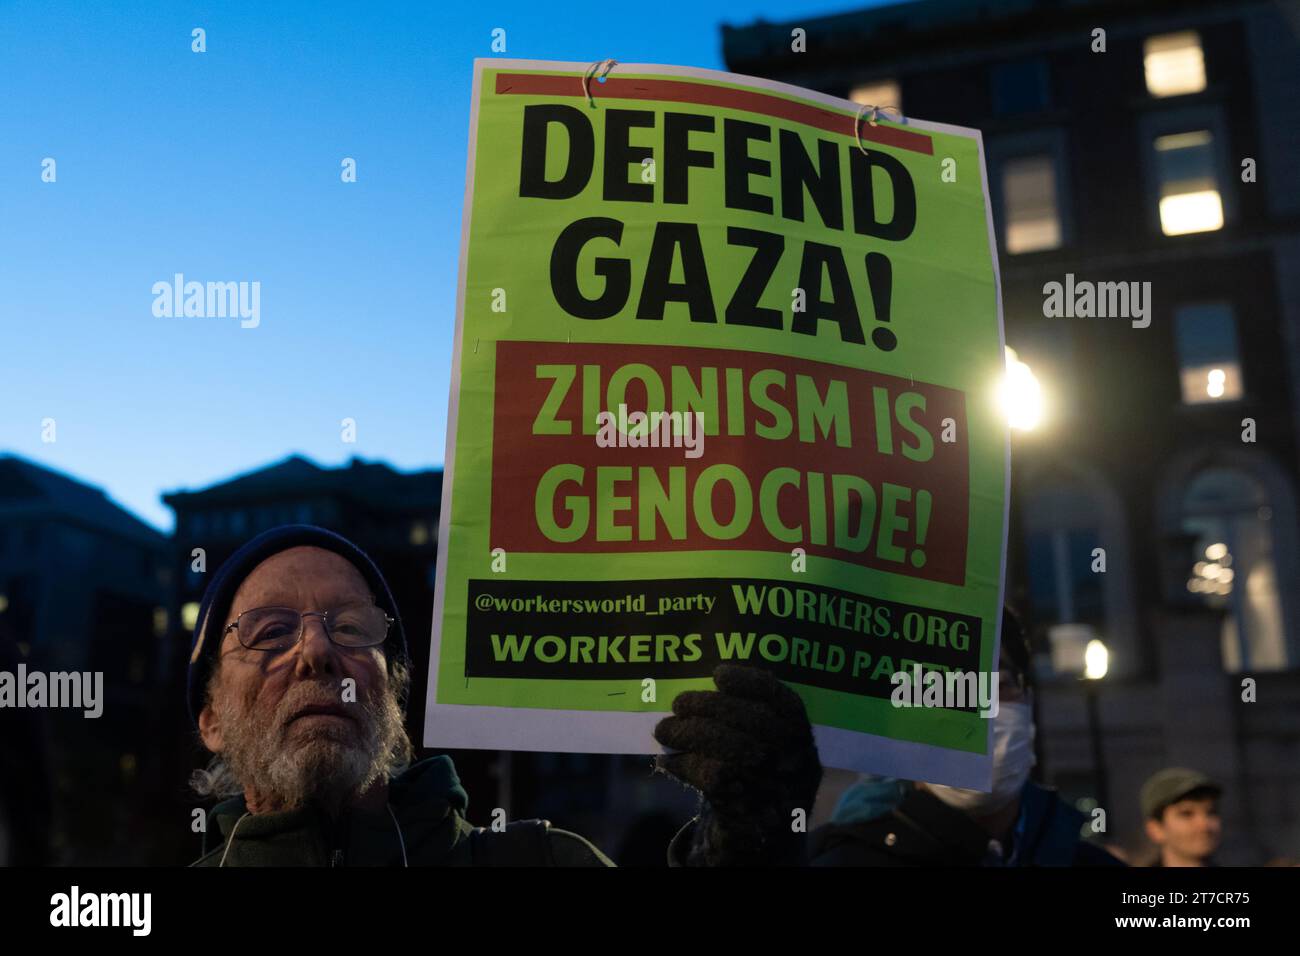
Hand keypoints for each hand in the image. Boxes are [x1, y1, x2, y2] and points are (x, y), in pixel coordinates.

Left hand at [653, 664, 821, 865]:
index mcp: (798, 732)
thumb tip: (705, 689)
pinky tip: (668, 761)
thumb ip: (754, 713)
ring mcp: (769, 781)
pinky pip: (706, 777)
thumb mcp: (777, 742)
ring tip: (665, 730)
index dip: (748, 681)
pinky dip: (681, 766)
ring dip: (685, 733)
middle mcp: (790, 754)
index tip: (718, 674)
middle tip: (679, 703)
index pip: (779, 697)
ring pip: (723, 746)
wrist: (767, 828)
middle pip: (746, 718)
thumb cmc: (763, 770)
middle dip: (706, 705)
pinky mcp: (743, 806)